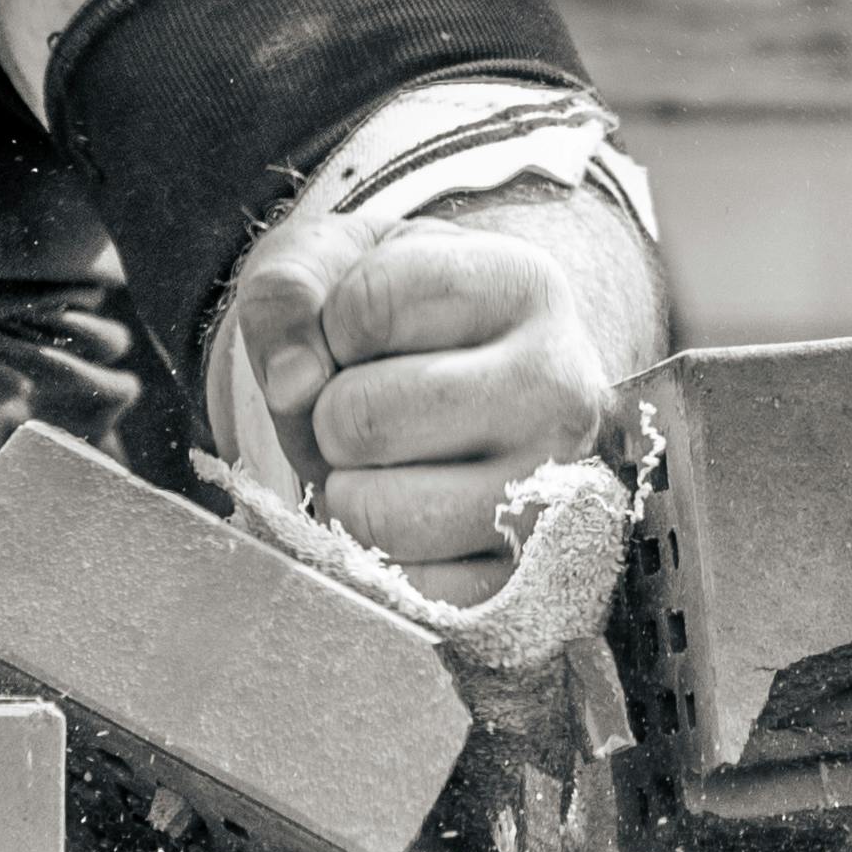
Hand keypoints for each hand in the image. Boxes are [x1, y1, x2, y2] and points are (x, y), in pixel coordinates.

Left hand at [225, 210, 615, 605]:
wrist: (476, 387)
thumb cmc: (398, 319)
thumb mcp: (341, 261)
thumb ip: (289, 286)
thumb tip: (292, 384)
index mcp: (526, 287)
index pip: (368, 307)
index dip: (330, 324)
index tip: (361, 332)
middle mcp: (562, 388)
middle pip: (363, 417)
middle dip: (329, 415)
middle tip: (365, 408)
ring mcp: (554, 492)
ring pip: (377, 513)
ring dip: (345, 489)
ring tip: (385, 462)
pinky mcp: (530, 579)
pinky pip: (405, 590)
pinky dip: (376, 558)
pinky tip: (408, 513)